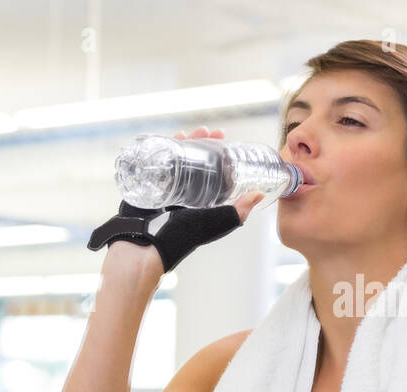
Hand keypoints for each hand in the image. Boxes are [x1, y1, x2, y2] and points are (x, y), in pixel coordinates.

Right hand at [89, 126, 266, 274]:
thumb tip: (259, 194)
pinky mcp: (149, 187)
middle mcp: (185, 195)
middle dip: (200, 143)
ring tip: (186, 132)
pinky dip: (161, 151)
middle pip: (195, 162)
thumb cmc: (182, 236)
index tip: (222, 138)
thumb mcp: (216, 221)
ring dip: (182, 143)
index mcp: (201, 201)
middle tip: (205, 131)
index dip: (218, 153)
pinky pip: (156, 165)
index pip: (213, 170)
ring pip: (176, 160)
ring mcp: (166, 190)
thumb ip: (239, 210)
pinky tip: (167, 140)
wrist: (146, 244)